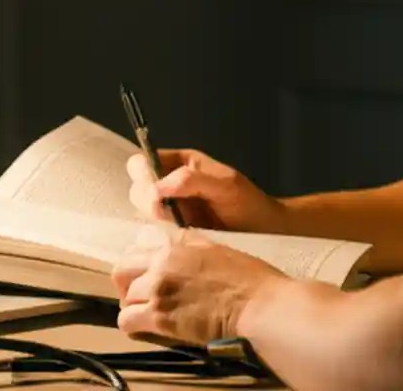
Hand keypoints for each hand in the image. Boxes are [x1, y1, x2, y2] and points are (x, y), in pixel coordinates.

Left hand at [111, 224, 285, 343]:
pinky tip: (146, 328)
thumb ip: (193, 246)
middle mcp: (163, 261)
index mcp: (179, 242)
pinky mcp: (160, 316)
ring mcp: (159, 288)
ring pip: (125, 295)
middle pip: (123, 267)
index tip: (147, 271)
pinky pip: (127, 320)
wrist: (262, 308)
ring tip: (147, 314)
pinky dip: (133, 325)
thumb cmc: (253, 282)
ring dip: (134, 305)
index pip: (140, 242)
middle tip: (140, 295)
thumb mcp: (220, 250)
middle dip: (128, 282)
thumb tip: (181, 250)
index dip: (140, 259)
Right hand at [127, 148, 287, 231]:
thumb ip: (190, 180)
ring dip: (155, 219)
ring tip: (180, 227)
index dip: (142, 176)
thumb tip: (155, 188)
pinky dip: (159, 235)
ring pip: (142, 210)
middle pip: (136, 187)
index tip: (156, 195)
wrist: (265, 233)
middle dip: (147, 201)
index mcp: (179, 163)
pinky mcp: (172, 232)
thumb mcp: (225, 185)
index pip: (142, 162)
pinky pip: (152, 231)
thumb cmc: (249, 203)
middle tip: (169, 216)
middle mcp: (169, 184)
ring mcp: (169, 209)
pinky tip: (178, 239)